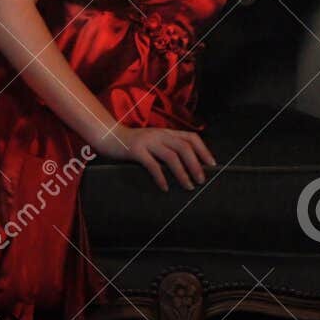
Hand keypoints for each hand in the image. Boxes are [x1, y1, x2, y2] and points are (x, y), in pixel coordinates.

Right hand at [92, 125, 216, 191]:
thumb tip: (185, 164)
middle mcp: (159, 134)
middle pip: (184, 147)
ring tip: (188, 185)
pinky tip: (165, 187)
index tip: (211, 164)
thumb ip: (166, 147)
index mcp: (165, 132)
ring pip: (171, 156)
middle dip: (196, 164)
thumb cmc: (131, 143)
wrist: (107, 136)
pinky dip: (161, 177)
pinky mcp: (136, 150)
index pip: (190, 137)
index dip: (203, 150)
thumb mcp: (152, 141)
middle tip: (201, 180)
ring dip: (182, 172)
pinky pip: (152, 165)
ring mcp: (147, 141)